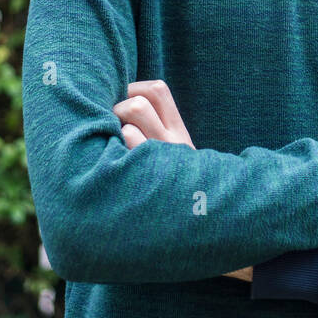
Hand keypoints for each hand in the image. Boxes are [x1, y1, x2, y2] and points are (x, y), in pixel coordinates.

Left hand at [114, 81, 251, 279]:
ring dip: (114, 127)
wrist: (206, 227)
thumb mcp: (177, 158)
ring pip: (131, 119)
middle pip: (139, 102)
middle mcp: (172, 141)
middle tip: (111, 130)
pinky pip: (127, 149)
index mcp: (178, 132)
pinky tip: (111, 168)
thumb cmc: (177, 190)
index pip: (157, 90)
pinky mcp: (150, 179)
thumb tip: (123, 116)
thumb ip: (158, 134)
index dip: (133, 90)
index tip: (122, 107)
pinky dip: (113, 153)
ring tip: (111, 148)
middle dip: (116, 109)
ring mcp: (162, 160)